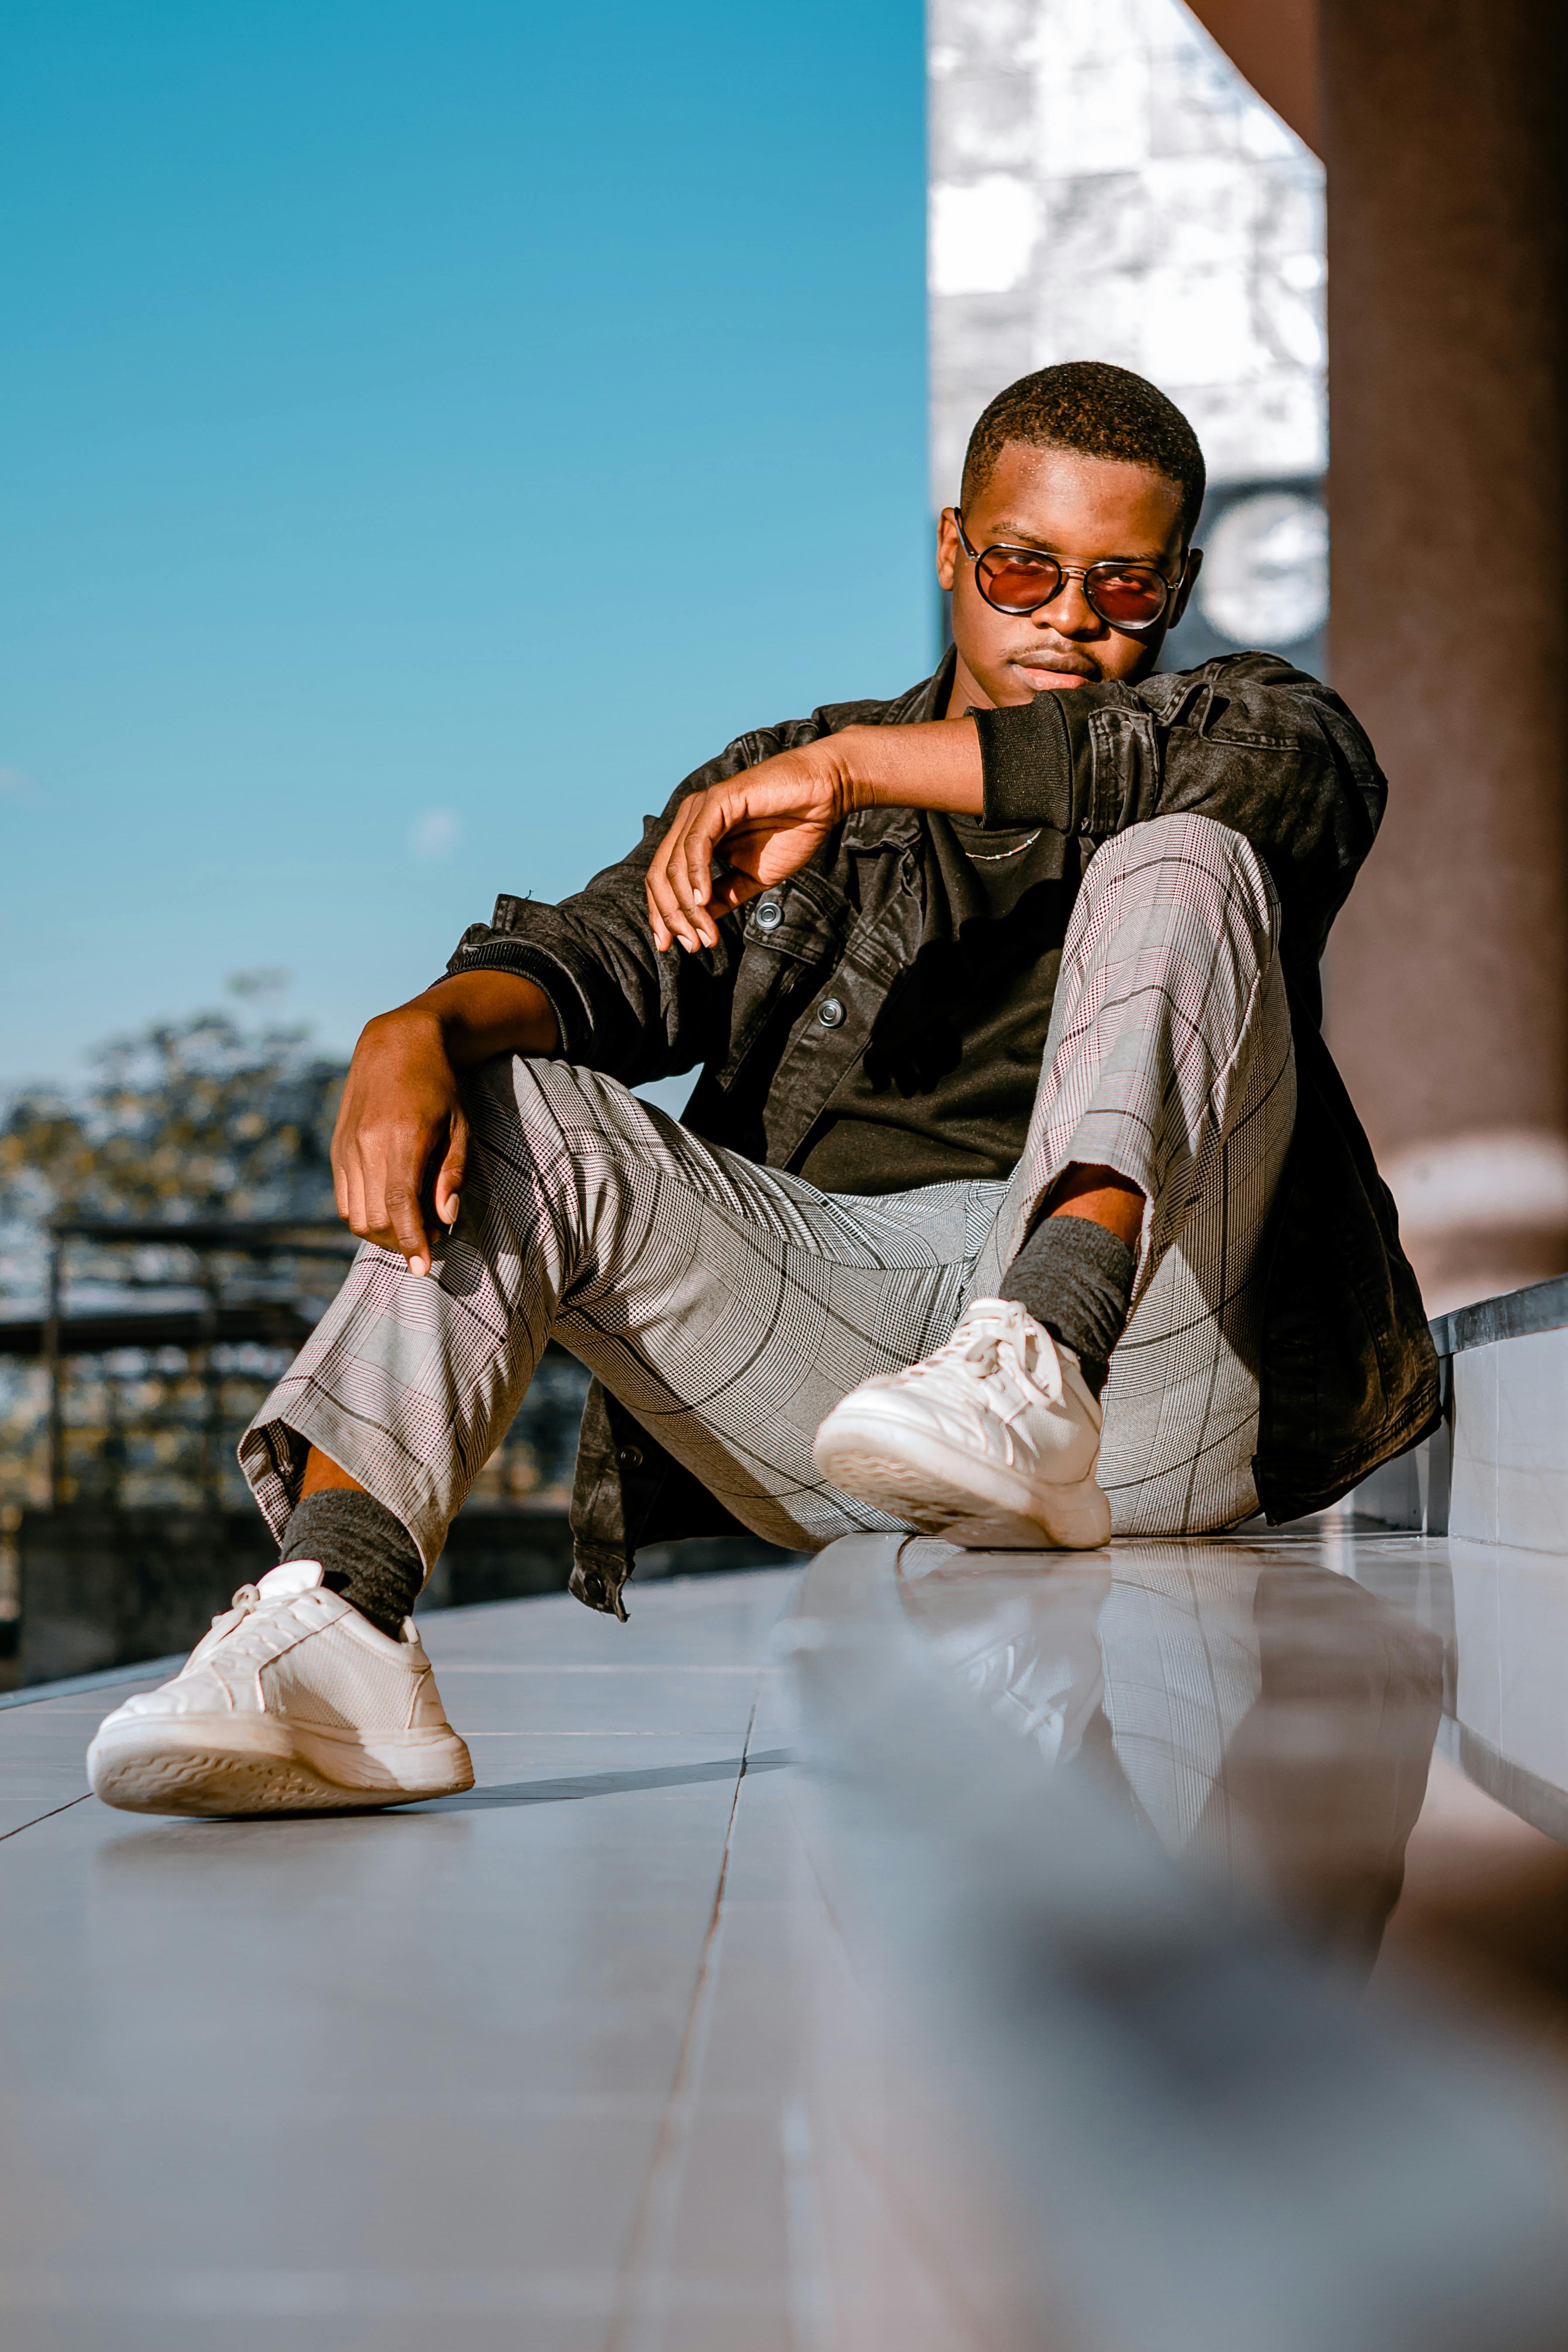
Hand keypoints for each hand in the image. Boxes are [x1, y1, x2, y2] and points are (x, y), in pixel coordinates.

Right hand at [331, 1008, 469, 1275]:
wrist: (395, 1044)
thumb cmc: (438, 1085)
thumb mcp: (460, 1126)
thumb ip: (452, 1173)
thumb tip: (445, 1218)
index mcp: (402, 1139)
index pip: (400, 1206)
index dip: (411, 1242)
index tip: (422, 1269)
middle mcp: (366, 1146)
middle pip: (375, 1219)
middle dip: (402, 1241)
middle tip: (431, 1237)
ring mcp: (346, 1148)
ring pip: (355, 1216)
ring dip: (382, 1233)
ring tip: (411, 1225)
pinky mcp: (337, 1150)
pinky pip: (344, 1200)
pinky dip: (364, 1216)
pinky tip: (388, 1209)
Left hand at [645, 741, 860, 953]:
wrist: (823, 798)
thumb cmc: (791, 831)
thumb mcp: (752, 877)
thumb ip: (723, 896)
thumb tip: (697, 923)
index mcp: (693, 836)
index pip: (663, 879)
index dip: (662, 914)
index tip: (672, 946)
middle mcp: (690, 820)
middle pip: (660, 874)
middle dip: (669, 915)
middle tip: (688, 945)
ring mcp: (701, 808)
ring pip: (676, 864)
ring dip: (687, 906)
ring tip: (702, 934)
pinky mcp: (718, 800)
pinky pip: (697, 844)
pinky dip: (697, 876)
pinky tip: (704, 901)